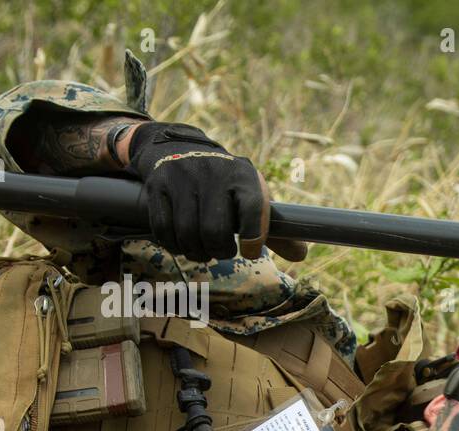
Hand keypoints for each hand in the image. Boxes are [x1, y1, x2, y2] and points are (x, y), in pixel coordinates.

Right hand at [125, 122, 306, 263]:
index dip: (255, 238)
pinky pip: (163, 228)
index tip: (251, 252)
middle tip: (222, 252)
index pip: (254, 209)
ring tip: (204, 252)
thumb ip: (274, 228)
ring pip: (188, 232)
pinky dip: (174, 245)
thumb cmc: (226, 184)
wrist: (180, 148)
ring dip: (197, 252)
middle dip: (220, 251)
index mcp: (243, 175)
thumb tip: (300, 255)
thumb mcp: (251, 196)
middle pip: (215, 230)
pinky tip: (183, 245)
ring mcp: (183, 177)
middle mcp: (213, 172)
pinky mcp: (158, 184)